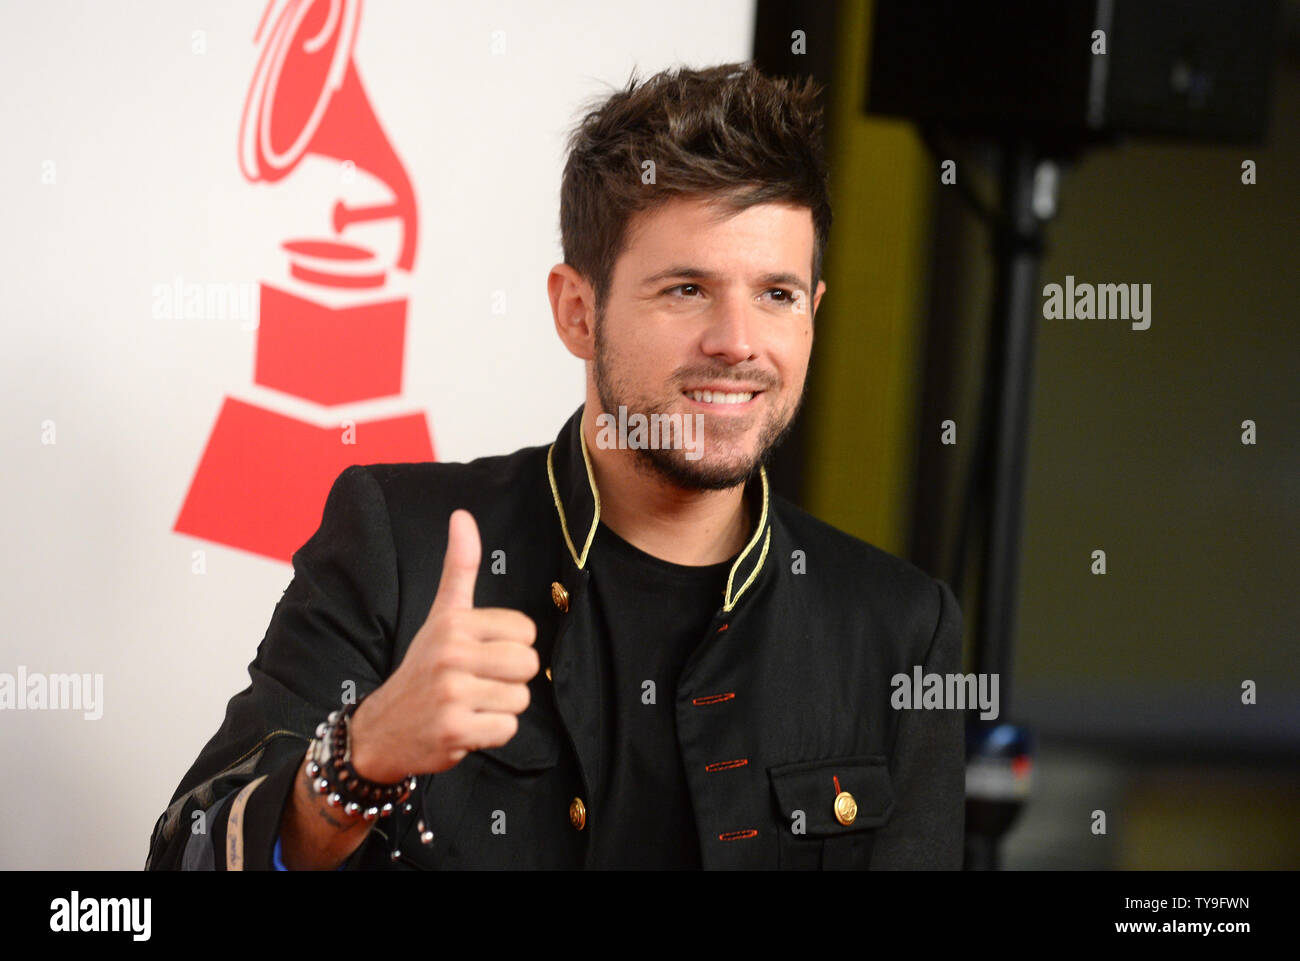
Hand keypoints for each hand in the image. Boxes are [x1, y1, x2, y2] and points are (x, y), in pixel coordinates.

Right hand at [349, 509, 538, 781]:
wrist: (382, 728)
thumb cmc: (424, 667)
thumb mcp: (441, 615)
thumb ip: (459, 567)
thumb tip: (462, 515)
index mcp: (454, 623)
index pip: (526, 631)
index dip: (510, 646)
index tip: (480, 655)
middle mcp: (451, 654)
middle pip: (528, 664)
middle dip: (510, 679)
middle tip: (478, 683)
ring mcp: (452, 694)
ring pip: (520, 699)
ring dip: (501, 708)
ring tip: (471, 704)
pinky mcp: (455, 731)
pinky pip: (507, 729)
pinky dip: (492, 734)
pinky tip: (466, 727)